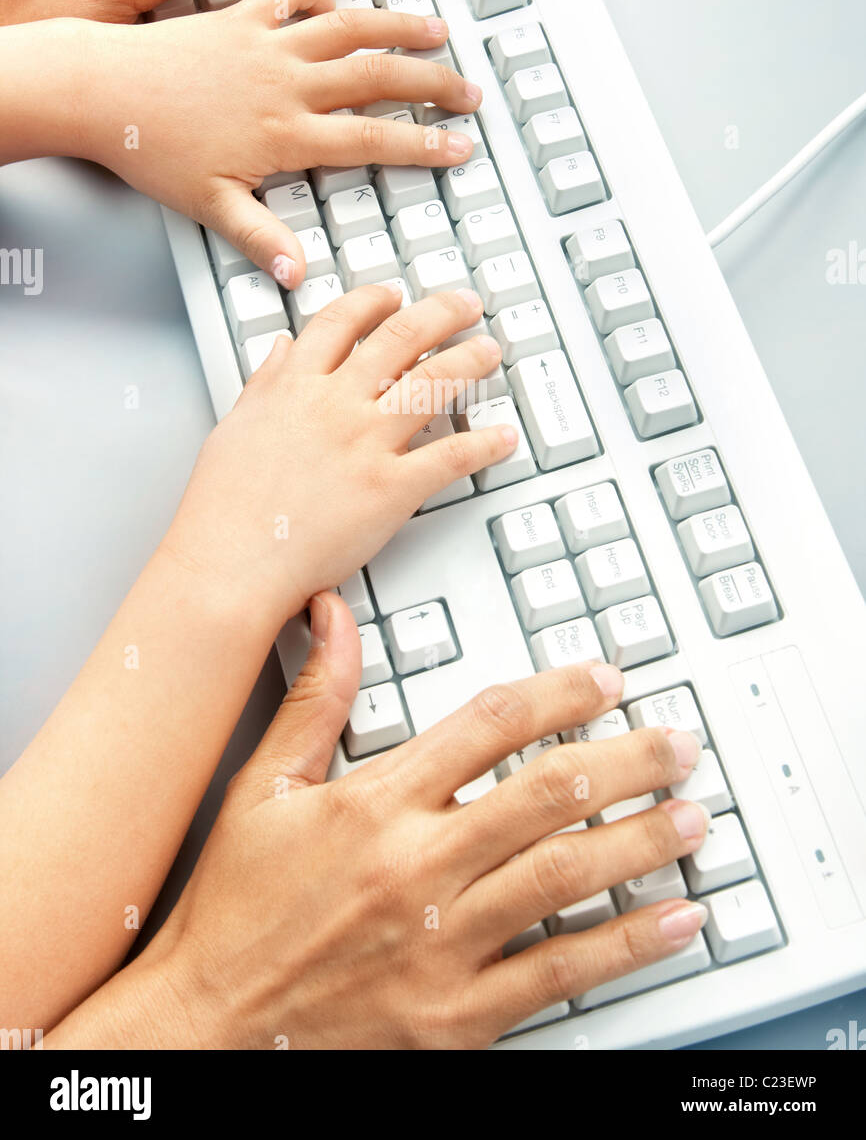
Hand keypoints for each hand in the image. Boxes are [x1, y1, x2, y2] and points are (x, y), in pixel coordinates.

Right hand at [59, 595, 708, 1049]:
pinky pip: (560, 974)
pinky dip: (625, 945)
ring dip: (641, 841)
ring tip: (691, 816)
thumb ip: (317, 697)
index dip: (561, 692)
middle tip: (677, 743)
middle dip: (629, 760)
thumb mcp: (264, 788)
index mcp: (377, 804)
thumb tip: (331, 615)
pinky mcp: (458, 1013)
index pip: (491, 725)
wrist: (210, 1026)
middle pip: (549, 795)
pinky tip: (672, 920)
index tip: (606, 679)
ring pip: (568, 877)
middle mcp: (419, 867)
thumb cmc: (234, 907)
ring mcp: (444, 943)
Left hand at [68, 0, 480, 284]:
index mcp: (286, 133)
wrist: (104, 90)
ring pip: (351, 27)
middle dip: (433, 84)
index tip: (459, 146)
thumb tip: (298, 274)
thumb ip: (261, 237)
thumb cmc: (149, 149)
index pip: (373, 140)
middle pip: (379, 78)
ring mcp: (268, 43)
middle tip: (469, 92)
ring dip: (400, 27)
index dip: (424, 145)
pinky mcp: (243, 16)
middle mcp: (287, 83)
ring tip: (437, 31)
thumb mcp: (208, 207)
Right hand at [162, 285, 515, 628]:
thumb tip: (280, 350)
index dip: (374, 301)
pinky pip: (451, 456)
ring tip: (489, 350)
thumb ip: (265, 384)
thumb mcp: (236, 426)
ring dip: (470, 361)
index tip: (392, 295)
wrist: (232, 562)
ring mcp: (368, 444)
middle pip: (401, 338)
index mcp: (295, 386)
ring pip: (434, 384)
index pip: (342, 322)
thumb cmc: (225, 507)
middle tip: (464, 305)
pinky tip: (503, 436)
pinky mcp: (392, 488)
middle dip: (441, 313)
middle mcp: (337, 405)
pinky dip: (485, 444)